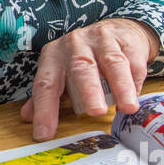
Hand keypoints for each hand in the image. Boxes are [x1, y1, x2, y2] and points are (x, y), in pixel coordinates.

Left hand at [20, 18, 160, 141]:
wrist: (115, 30)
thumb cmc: (83, 58)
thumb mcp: (61, 73)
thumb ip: (46, 95)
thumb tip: (27, 118)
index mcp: (54, 56)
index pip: (46, 83)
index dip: (44, 109)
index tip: (44, 134)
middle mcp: (75, 45)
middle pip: (81, 68)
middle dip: (89, 91)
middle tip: (95, 112)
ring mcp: (102, 40)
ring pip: (112, 63)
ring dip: (120, 86)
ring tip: (127, 107)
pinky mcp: (126, 41)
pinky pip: (132, 61)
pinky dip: (135, 81)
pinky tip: (136, 97)